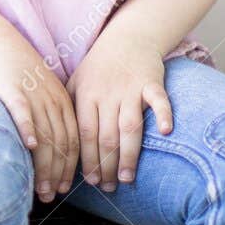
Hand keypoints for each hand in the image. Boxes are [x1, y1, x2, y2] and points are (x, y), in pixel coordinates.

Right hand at [0, 29, 78, 204]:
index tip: (64, 188)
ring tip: (41, 188)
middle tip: (52, 196)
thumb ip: (46, 115)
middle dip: (58, 173)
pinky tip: (29, 146)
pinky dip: (28, 129)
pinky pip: (23, 111)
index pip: (72, 139)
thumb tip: (45, 148)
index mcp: (61, 100)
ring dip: (45, 165)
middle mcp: (51, 99)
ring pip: (45, 134)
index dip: (70, 167)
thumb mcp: (39, 90)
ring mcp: (33, 94)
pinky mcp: (12, 88)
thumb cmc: (14, 69)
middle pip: (61, 142)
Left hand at [66, 25, 172, 191]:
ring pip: (129, 126)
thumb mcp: (76, 82)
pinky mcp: (152, 82)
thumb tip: (58, 142)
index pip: (86, 133)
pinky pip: (159, 99)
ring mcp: (130, 88)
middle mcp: (107, 94)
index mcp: (86, 95)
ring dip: (129, 154)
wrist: (128, 37)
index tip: (91, 182)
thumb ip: (69, 108)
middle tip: (109, 187)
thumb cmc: (100, 65)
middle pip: (106, 136)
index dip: (88, 159)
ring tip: (127, 178)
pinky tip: (166, 131)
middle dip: (107, 165)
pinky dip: (163, 114)